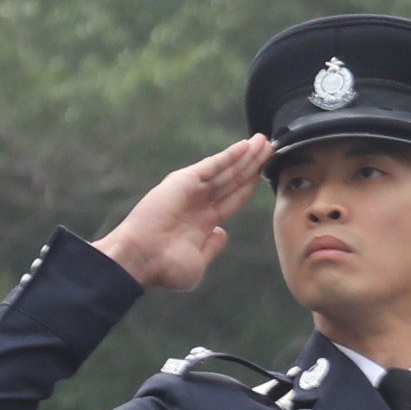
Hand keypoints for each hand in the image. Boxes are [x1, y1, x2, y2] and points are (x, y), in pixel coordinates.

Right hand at [91, 134, 270, 293]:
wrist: (139, 259)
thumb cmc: (163, 268)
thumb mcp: (197, 263)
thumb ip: (213, 246)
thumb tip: (223, 232)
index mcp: (202, 222)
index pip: (234, 198)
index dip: (250, 185)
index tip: (266, 171)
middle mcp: (198, 203)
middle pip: (233, 179)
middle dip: (252, 164)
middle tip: (270, 147)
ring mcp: (191, 191)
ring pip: (226, 169)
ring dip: (246, 155)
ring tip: (264, 141)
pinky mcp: (183, 181)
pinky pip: (212, 165)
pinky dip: (229, 155)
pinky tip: (246, 146)